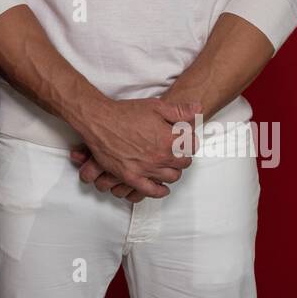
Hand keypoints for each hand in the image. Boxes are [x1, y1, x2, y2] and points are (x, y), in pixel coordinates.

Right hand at [71, 97, 201, 198]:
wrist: (99, 121)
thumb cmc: (125, 112)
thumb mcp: (155, 106)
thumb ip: (179, 111)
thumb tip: (198, 109)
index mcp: (168, 139)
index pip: (191, 146)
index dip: (190, 141)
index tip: (186, 140)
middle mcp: (159, 156)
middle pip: (183, 164)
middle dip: (183, 157)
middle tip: (178, 152)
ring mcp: (146, 169)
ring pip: (170, 178)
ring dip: (173, 172)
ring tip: (169, 165)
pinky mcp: (131, 177)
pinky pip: (151, 190)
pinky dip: (160, 191)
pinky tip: (162, 188)